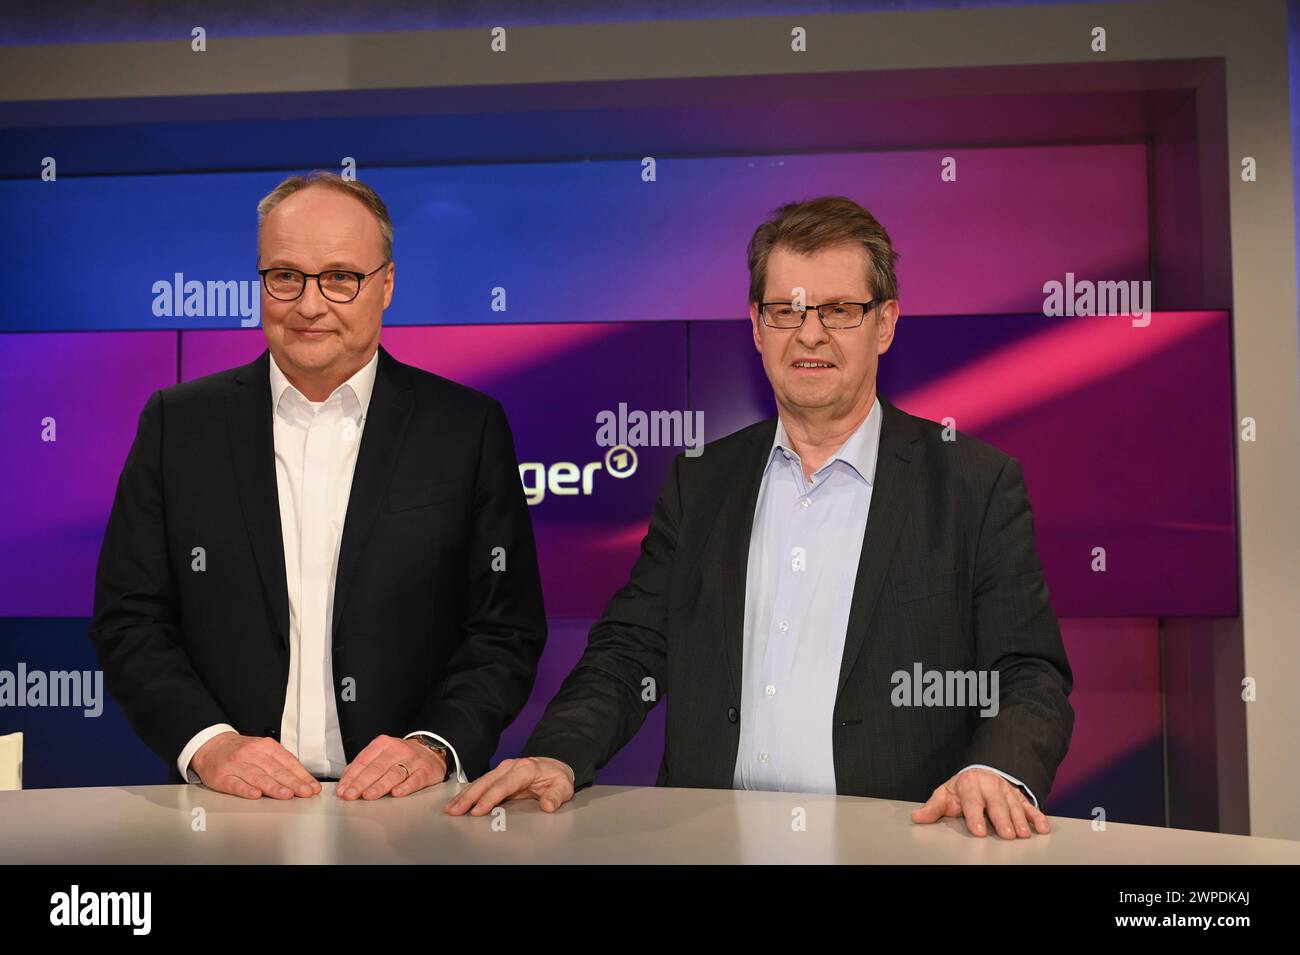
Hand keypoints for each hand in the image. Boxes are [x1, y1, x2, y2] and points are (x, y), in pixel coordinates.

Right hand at [191, 731, 320, 799]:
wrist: (212, 746)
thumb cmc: (241, 751)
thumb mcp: (263, 749)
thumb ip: (281, 761)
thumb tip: (302, 776)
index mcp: (265, 746)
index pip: (287, 761)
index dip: (301, 775)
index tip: (312, 786)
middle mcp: (251, 754)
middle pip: (275, 770)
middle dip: (292, 782)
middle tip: (305, 792)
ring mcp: (236, 765)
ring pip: (258, 777)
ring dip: (274, 787)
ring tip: (287, 795)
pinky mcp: (222, 777)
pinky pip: (235, 784)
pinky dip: (246, 790)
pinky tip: (256, 795)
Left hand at [336, 735, 446, 799]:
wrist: (431, 752)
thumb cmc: (400, 757)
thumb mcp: (381, 754)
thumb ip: (363, 766)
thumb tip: (345, 782)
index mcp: (383, 744)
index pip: (363, 760)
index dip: (351, 776)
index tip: (342, 790)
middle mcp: (398, 750)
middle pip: (377, 767)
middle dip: (361, 783)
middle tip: (350, 795)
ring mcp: (413, 760)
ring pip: (394, 773)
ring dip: (380, 786)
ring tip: (368, 796)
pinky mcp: (427, 771)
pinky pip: (415, 780)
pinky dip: (405, 787)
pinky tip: (396, 793)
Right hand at [443, 756, 575, 815]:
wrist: (555, 767)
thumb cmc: (557, 778)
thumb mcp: (563, 787)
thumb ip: (556, 796)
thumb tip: (547, 805)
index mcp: (526, 769)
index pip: (505, 784)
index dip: (490, 798)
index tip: (478, 810)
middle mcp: (511, 767)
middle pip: (487, 782)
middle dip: (470, 797)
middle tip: (455, 810)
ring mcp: (503, 770)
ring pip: (480, 782)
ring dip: (464, 796)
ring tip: (451, 808)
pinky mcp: (498, 776)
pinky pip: (481, 785)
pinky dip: (468, 794)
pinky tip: (458, 802)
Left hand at [911, 767, 1049, 837]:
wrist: (981, 773)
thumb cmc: (962, 789)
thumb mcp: (945, 795)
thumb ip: (933, 807)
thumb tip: (917, 817)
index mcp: (969, 784)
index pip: (972, 801)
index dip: (975, 816)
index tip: (978, 830)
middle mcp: (990, 786)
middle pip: (996, 804)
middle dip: (1002, 819)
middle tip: (1007, 835)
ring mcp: (1006, 791)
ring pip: (1014, 806)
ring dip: (1020, 820)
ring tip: (1023, 835)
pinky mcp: (1018, 797)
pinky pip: (1030, 806)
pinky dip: (1037, 816)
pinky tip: (1042, 827)